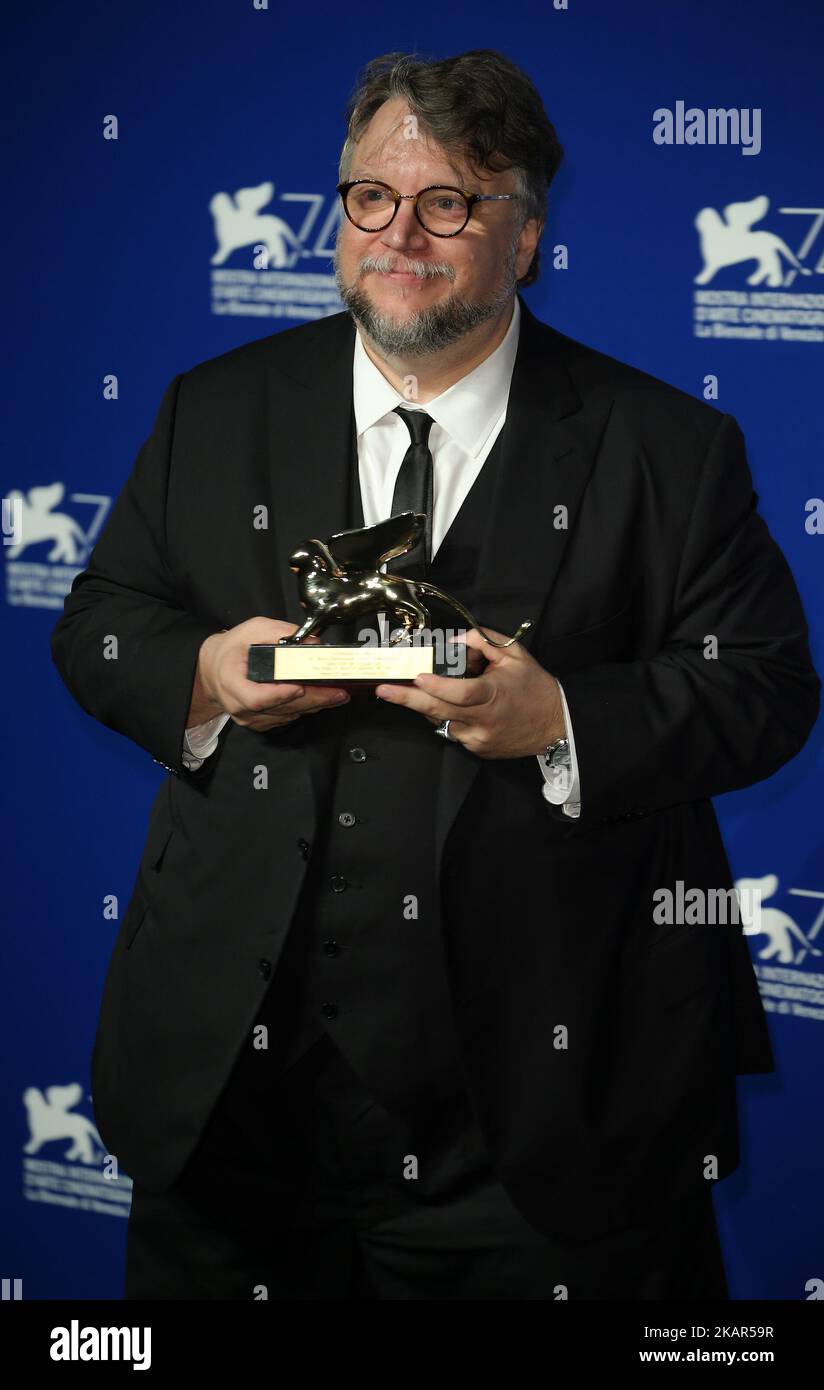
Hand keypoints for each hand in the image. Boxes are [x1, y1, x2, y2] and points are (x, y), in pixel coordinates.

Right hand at [192, 618, 349, 732]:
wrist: (214, 669)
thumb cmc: (233, 648)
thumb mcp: (252, 629)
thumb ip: (281, 632)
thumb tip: (313, 642)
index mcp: (231, 683)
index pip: (256, 698)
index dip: (279, 695)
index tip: (300, 687)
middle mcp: (239, 707)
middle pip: (280, 709)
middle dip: (312, 700)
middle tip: (338, 693)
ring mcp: (250, 718)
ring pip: (287, 715)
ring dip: (314, 705)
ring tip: (338, 694)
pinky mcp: (260, 723)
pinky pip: (286, 717)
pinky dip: (305, 707)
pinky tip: (322, 699)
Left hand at [374, 627, 564, 757]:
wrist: (555, 725)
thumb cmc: (534, 687)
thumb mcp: (516, 656)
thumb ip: (485, 642)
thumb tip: (455, 641)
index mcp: (495, 694)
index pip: (462, 693)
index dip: (438, 686)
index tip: (417, 677)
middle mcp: (484, 720)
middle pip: (439, 710)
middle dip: (407, 700)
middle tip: (383, 690)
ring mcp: (478, 738)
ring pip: (441, 721)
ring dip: (426, 705)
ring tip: (417, 690)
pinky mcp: (477, 749)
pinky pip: (451, 731)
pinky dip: (446, 716)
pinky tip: (451, 706)